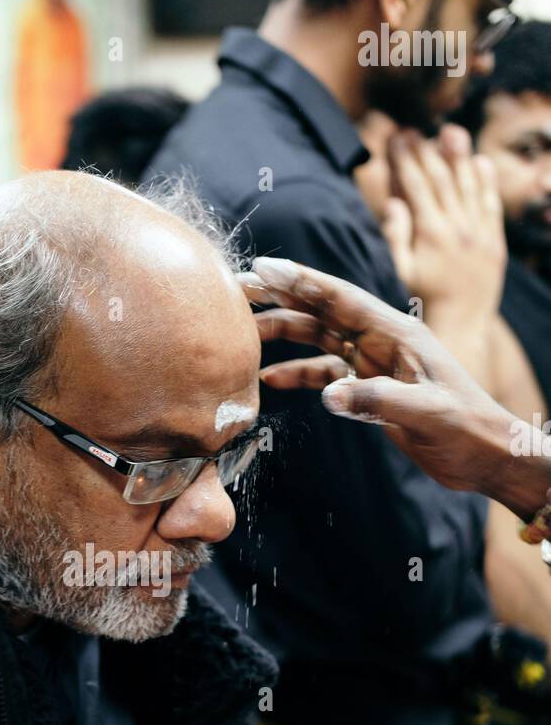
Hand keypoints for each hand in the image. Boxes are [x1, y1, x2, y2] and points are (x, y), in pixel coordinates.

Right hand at [241, 257, 548, 516]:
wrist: (484, 455)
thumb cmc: (466, 429)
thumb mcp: (427, 413)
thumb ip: (378, 401)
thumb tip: (329, 395)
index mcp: (397, 334)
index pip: (341, 299)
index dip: (302, 282)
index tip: (264, 268)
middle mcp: (382, 340)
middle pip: (323, 310)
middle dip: (281, 297)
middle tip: (239, 289)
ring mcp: (374, 362)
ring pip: (320, 337)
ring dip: (284, 333)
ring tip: (245, 331)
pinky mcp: (369, 386)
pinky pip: (326, 372)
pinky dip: (299, 373)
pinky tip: (271, 379)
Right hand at [383, 125, 505, 319]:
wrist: (460, 327)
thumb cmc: (421, 304)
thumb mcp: (399, 274)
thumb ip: (395, 236)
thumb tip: (393, 201)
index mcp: (430, 234)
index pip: (415, 185)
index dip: (404, 158)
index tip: (395, 136)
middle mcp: (458, 228)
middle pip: (441, 179)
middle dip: (425, 151)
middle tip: (414, 130)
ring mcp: (479, 234)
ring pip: (468, 185)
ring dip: (458, 157)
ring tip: (449, 133)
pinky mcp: (494, 243)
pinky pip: (491, 205)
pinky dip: (486, 182)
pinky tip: (480, 162)